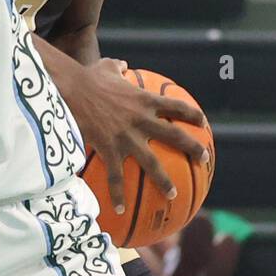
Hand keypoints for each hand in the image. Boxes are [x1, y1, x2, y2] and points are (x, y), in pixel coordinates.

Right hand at [62, 58, 208, 211]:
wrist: (71, 89)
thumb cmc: (87, 77)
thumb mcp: (106, 67)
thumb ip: (118, 67)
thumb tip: (122, 65)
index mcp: (144, 100)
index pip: (177, 107)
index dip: (192, 115)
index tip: (203, 123)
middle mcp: (141, 120)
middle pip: (174, 136)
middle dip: (192, 148)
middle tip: (204, 159)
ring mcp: (126, 137)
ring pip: (152, 163)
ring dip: (164, 180)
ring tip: (173, 194)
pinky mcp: (109, 149)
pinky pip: (116, 177)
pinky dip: (118, 195)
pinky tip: (120, 210)